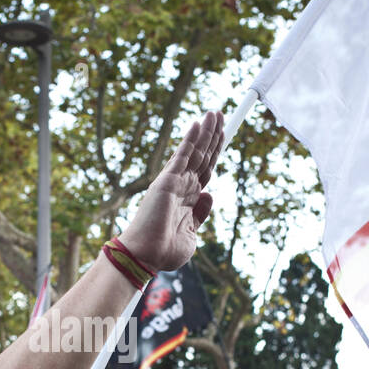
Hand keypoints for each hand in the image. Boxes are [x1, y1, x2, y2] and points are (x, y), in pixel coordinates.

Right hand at [120, 110, 224, 272]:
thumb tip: (210, 194)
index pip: (206, 169)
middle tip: (221, 114)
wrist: (145, 255)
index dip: (215, 152)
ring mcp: (175, 182)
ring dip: (207, 131)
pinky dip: (191, 139)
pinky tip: (199, 123)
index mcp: (189, 199)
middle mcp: (182, 186)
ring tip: (216, 112)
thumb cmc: (164, 251)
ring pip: (196, 151)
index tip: (223, 136)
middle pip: (203, 155)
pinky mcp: (167, 180)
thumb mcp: (191, 234)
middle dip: (214, 135)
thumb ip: (201, 214)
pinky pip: (182, 155)